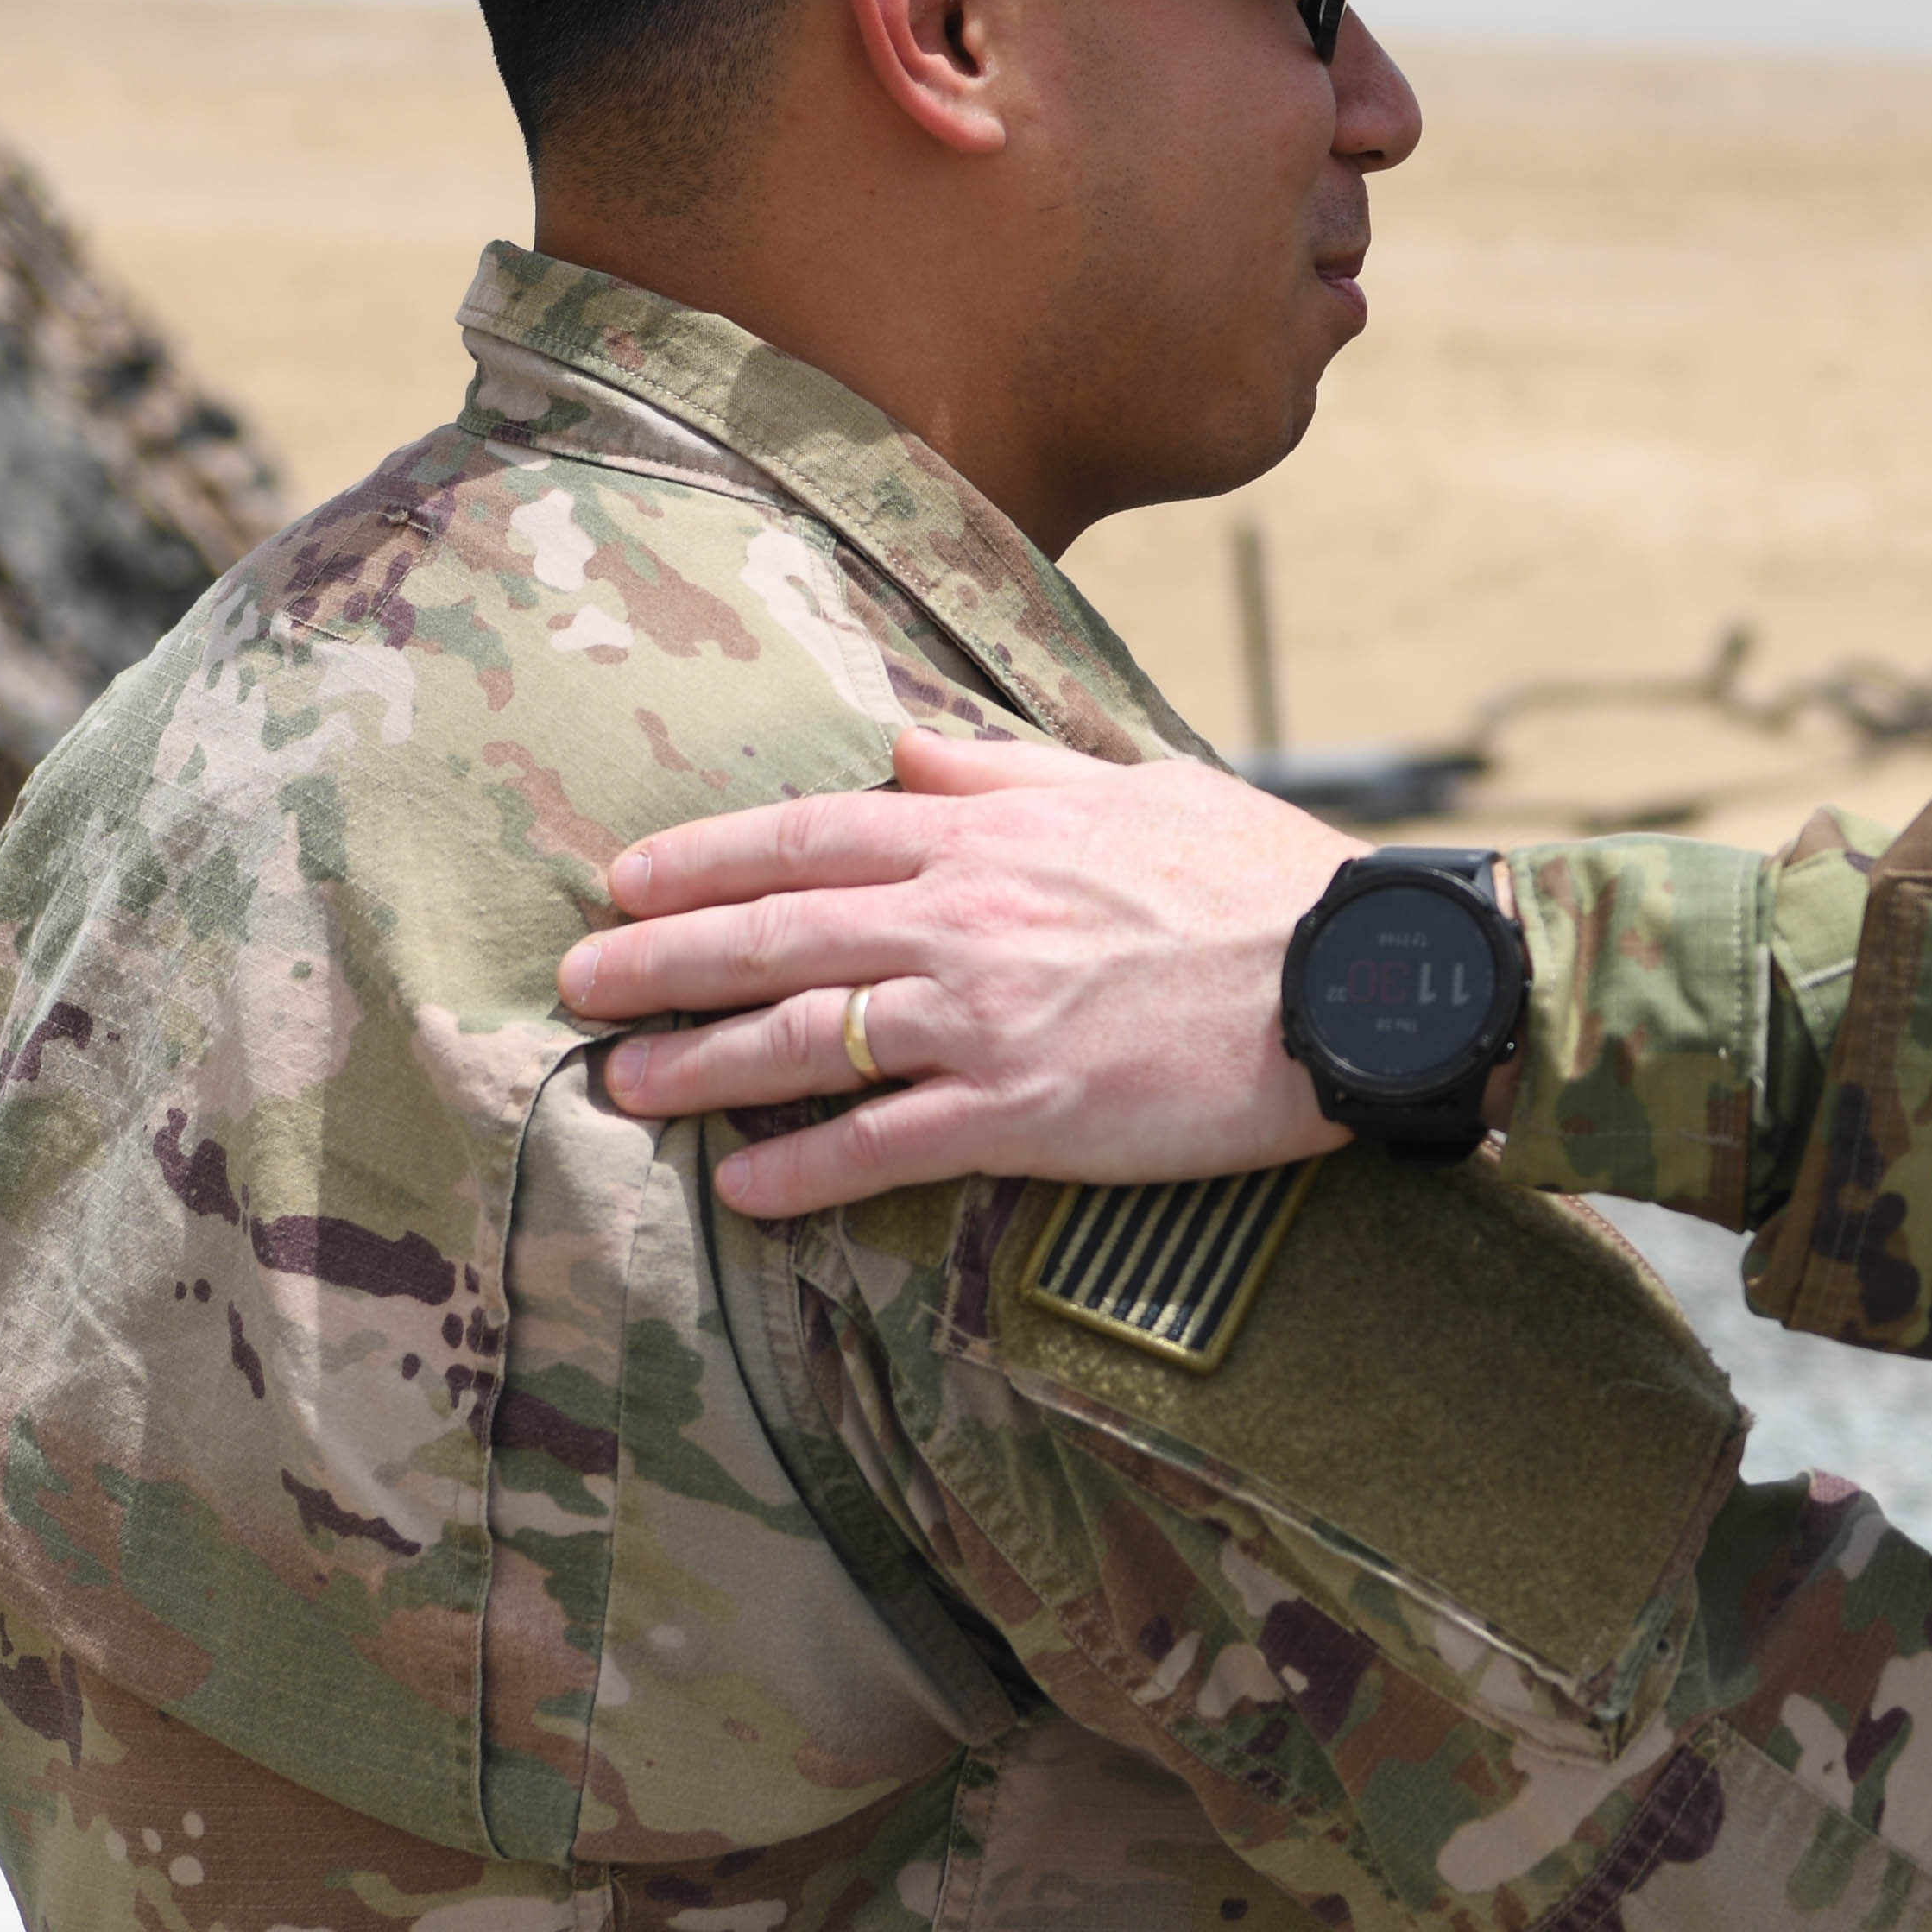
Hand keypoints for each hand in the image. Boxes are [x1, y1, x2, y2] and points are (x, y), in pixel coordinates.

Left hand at [560, 729, 1359, 1216]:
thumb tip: (896, 744)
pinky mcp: (1029, 1111)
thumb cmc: (1257, 878)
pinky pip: (886, 1143)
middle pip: (775, 935)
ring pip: (806, 1037)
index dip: (702, 860)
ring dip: (700, 1065)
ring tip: (623, 1087)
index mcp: (989, 835)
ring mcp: (991, 1017)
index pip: (806, 835)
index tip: (624, 881)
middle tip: (574, 987)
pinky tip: (744, 1187)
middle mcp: (967, 918)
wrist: (1357, 977)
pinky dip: (802, 1167)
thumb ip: (999, 767)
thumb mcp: (1129, 784)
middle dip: (658, 961)